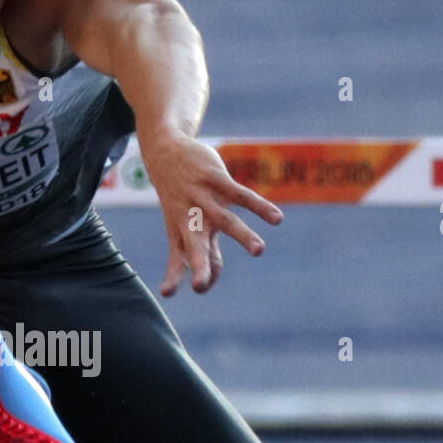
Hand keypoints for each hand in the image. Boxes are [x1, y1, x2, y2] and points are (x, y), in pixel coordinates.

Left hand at [139, 133, 283, 295]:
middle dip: (199, 267)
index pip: (188, 261)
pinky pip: (241, 195)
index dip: (196, 275)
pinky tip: (277, 219)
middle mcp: (189, 220)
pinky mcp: (214, 179)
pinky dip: (259, 207)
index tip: (192, 289)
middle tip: (199, 287)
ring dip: (243, 236)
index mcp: (180, 234)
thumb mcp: (184, 224)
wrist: (165, 152)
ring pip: (225, 221)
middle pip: (195, 248)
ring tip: (259, 252)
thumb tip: (210, 277)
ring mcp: (202, 199)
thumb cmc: (177, 198)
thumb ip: (201, 251)